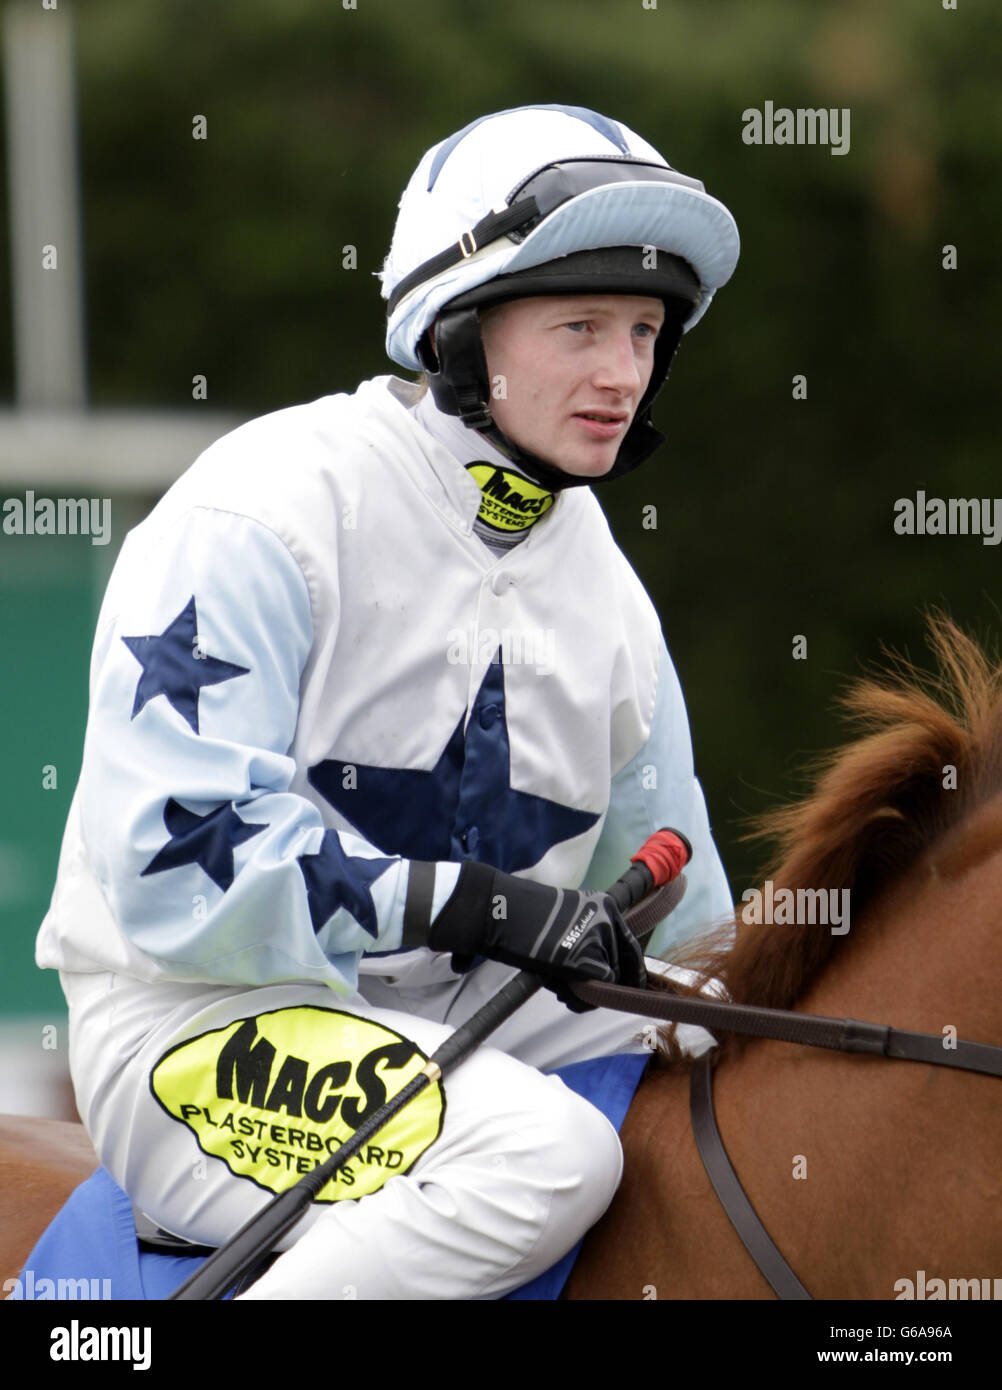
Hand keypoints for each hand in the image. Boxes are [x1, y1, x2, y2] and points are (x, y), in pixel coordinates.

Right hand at [428, 861, 645, 1010]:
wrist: (503, 912)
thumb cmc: (524, 915)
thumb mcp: (568, 915)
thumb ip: (589, 935)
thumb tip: (603, 970)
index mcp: (606, 906)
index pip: (630, 946)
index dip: (630, 970)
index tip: (628, 985)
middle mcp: (608, 920)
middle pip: (620, 967)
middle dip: (599, 982)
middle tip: (574, 986)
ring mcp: (600, 940)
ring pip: (609, 982)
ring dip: (586, 990)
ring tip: (560, 983)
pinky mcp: (588, 961)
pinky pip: (598, 991)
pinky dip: (580, 997)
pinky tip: (559, 989)